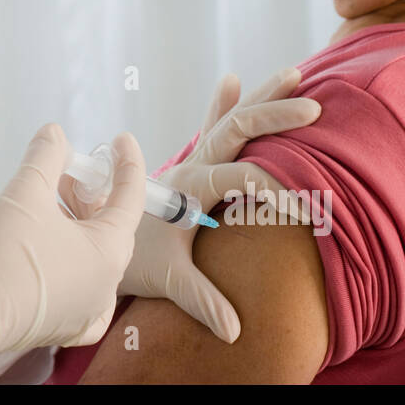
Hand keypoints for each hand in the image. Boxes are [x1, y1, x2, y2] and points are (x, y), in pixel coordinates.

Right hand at [0, 124, 146, 377]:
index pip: (131, 199)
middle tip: (68, 169)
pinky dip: (69, 259)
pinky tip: (50, 244)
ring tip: (47, 198)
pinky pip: (78, 287)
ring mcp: (85, 311)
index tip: (121, 140)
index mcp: (109, 254)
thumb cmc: (0, 255)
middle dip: (91, 193)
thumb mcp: (26, 192)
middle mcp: (105, 287)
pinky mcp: (62, 327)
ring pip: (92, 255)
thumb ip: (46, 156)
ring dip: (76, 222)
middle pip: (110, 227)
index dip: (127, 163)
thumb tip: (54, 135)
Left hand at [114, 68, 319, 341]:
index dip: (273, 189)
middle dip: (273, 115)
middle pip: (235, 131)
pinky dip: (221, 106)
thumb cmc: (130, 262)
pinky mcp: (188, 168)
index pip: (238, 177)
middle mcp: (188, 167)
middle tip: (311, 106)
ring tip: (290, 73)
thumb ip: (202, 299)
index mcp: (186, 187)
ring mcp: (188, 163)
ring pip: (228, 123)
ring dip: (258, 99)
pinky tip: (232, 81)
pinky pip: (208, 130)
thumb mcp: (167, 280)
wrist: (93, 248)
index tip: (307, 208)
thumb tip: (235, 331)